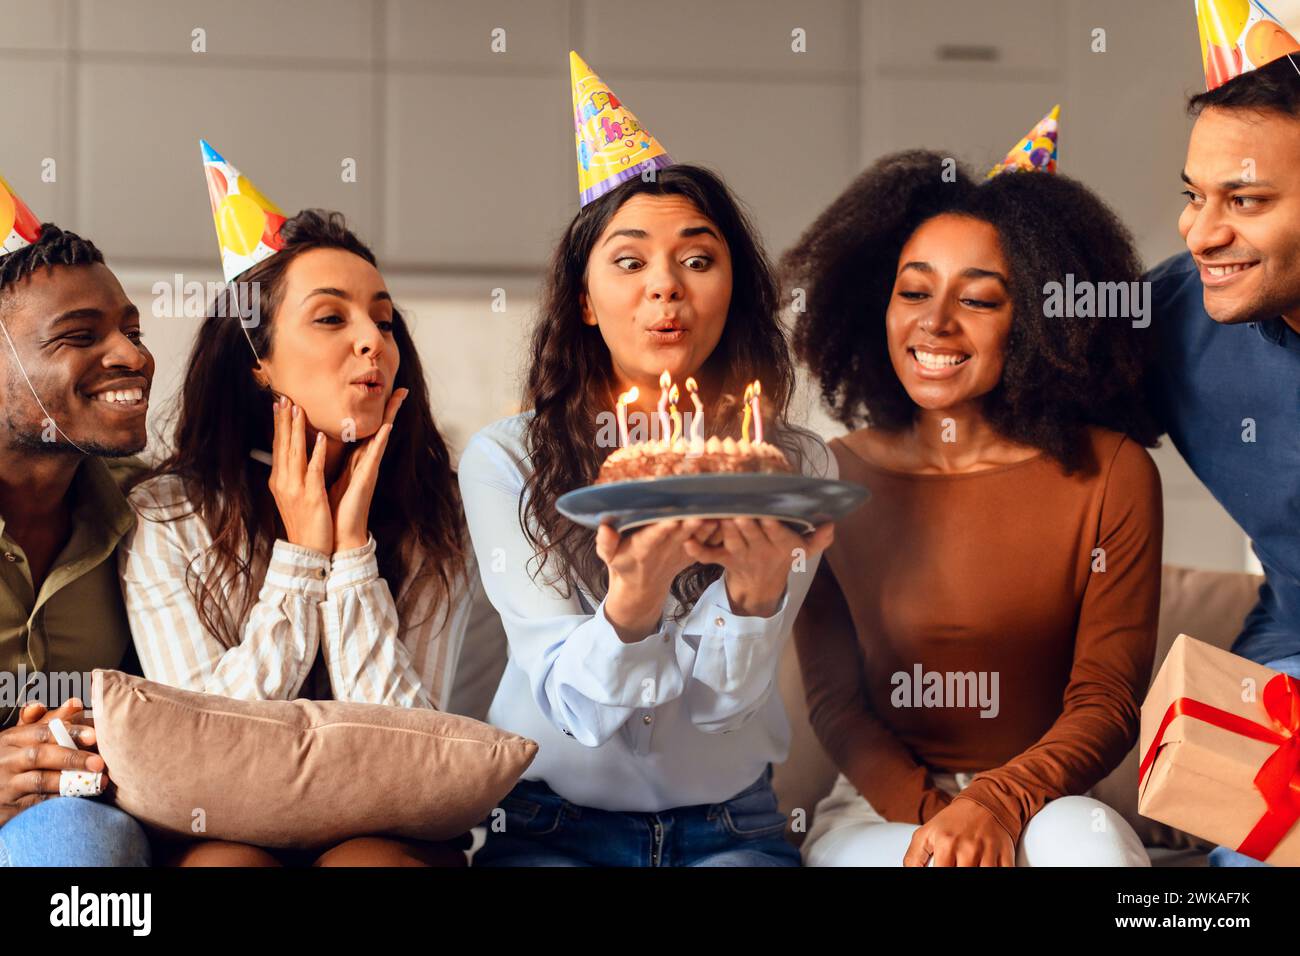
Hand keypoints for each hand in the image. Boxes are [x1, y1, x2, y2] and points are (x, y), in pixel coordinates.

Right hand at [0, 698, 104, 825]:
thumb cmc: (12, 761)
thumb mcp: (24, 738)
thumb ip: (49, 721)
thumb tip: (75, 703)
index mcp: (11, 738)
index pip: (42, 731)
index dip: (69, 732)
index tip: (94, 736)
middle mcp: (6, 760)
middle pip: (39, 755)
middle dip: (72, 758)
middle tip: (99, 762)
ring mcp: (5, 785)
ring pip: (38, 780)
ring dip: (70, 781)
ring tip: (96, 781)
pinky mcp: (7, 808)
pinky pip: (35, 803)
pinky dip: (58, 799)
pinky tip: (77, 797)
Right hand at [268, 397, 332, 554]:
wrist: (307, 549)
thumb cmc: (304, 522)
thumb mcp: (292, 496)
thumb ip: (291, 477)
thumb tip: (290, 459)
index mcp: (280, 481)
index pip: (278, 447)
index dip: (279, 425)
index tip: (279, 405)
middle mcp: (284, 482)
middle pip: (283, 446)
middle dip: (283, 421)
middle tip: (283, 398)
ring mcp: (297, 489)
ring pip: (295, 453)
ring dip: (296, 430)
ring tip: (298, 409)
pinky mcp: (311, 496)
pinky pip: (314, 470)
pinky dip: (316, 453)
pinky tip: (320, 438)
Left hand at [329, 388, 406, 552]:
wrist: (336, 535)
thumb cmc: (332, 511)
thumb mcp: (326, 479)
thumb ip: (325, 462)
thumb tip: (316, 447)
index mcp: (354, 462)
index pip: (363, 432)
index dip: (370, 414)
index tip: (376, 395)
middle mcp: (364, 463)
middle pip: (378, 429)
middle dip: (389, 410)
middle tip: (401, 389)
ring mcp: (368, 469)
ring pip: (380, 437)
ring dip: (390, 417)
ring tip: (399, 397)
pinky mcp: (367, 479)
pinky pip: (374, 455)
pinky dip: (380, 440)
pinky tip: (387, 426)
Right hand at [597, 518, 718, 641]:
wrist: (642, 587)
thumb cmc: (623, 564)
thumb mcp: (609, 557)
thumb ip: (605, 543)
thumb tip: (604, 527)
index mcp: (642, 548)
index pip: (653, 537)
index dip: (662, 529)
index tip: (671, 519)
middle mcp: (664, 549)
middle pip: (680, 534)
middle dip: (692, 522)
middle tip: (704, 508)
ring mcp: (680, 552)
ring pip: (698, 536)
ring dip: (710, 525)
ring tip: (722, 510)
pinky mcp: (691, 553)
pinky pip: (707, 543)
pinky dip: (718, 532)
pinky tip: (731, 519)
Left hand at [682, 518, 834, 617]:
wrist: (761, 586)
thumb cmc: (782, 557)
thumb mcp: (804, 551)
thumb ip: (819, 539)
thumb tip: (831, 525)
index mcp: (781, 546)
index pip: (777, 535)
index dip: (771, 526)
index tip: (766, 514)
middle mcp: (760, 551)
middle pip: (751, 535)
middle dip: (744, 522)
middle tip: (736, 508)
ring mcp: (741, 555)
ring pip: (731, 541)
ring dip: (723, 529)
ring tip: (717, 513)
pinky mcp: (723, 559)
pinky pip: (709, 556)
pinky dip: (697, 551)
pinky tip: (687, 543)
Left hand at [903, 798, 1013, 866]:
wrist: (985, 803)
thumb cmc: (954, 821)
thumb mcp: (926, 833)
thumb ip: (913, 857)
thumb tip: (909, 873)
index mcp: (946, 844)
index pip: (940, 873)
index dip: (938, 879)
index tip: (940, 872)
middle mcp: (968, 848)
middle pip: (964, 875)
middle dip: (959, 874)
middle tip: (956, 867)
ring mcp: (988, 852)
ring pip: (984, 875)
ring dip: (977, 874)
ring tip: (969, 867)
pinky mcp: (1005, 854)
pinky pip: (1005, 871)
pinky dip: (997, 872)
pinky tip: (986, 866)